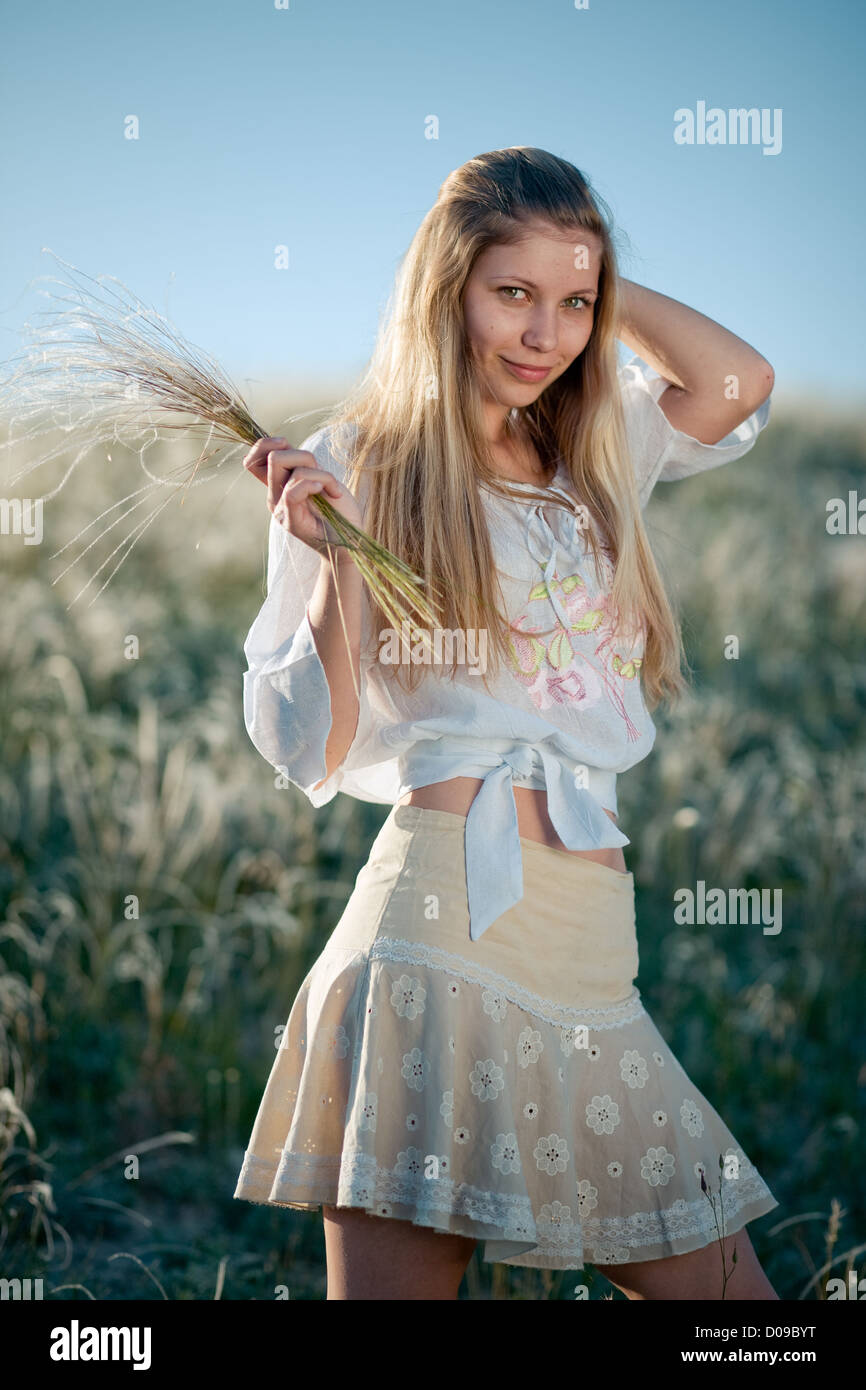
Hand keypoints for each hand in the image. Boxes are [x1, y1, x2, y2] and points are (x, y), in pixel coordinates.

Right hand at [242, 436, 363, 554]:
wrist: (350, 544)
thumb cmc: (338, 512)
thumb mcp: (319, 480)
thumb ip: (302, 465)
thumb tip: (283, 443)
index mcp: (277, 488)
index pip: (252, 461)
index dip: (264, 444)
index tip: (288, 446)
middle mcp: (274, 498)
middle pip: (274, 457)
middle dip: (303, 455)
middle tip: (322, 473)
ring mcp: (281, 510)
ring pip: (289, 468)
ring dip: (320, 472)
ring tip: (334, 489)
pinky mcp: (292, 520)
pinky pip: (294, 490)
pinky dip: (320, 481)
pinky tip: (334, 493)